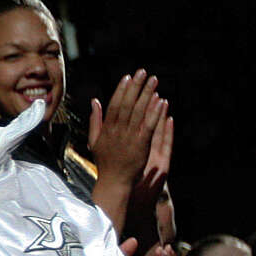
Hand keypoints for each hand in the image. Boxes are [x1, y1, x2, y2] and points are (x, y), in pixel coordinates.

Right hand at [88, 70, 165, 187]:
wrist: (113, 183)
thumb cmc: (105, 163)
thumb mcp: (95, 140)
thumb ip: (95, 120)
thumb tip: (94, 101)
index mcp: (107, 129)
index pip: (114, 105)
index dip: (121, 90)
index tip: (127, 77)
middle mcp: (117, 131)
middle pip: (127, 104)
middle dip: (135, 87)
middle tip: (143, 72)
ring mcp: (129, 138)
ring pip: (138, 112)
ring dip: (146, 95)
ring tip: (154, 80)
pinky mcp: (141, 145)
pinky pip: (148, 126)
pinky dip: (154, 113)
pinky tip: (161, 101)